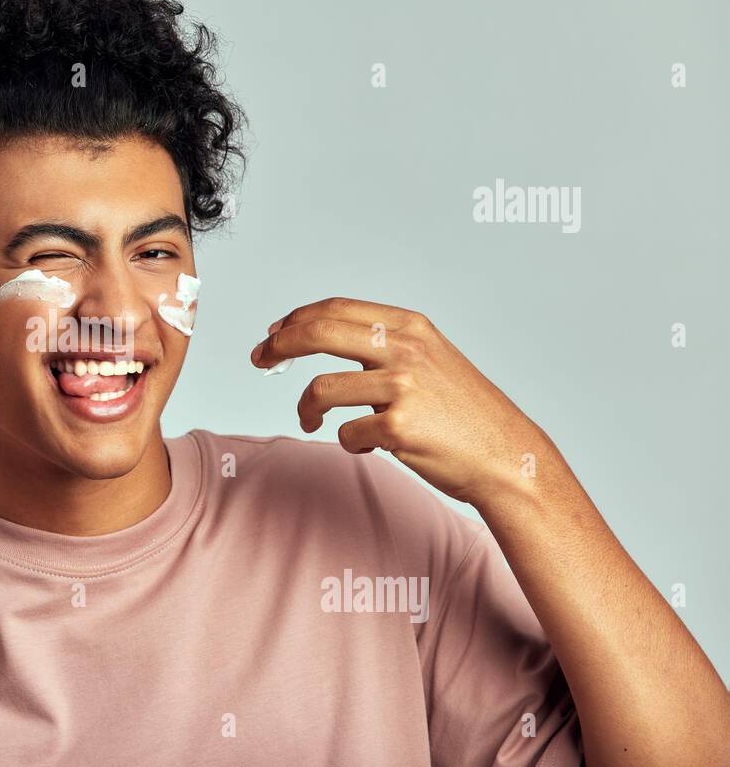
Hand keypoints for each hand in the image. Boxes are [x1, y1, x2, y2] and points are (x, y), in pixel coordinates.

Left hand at [250, 297, 551, 505]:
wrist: (506, 457)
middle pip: (319, 333)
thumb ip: (383, 344)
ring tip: (309, 421)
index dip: (295, 320)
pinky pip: (346, 434)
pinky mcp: (398, 426)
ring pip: (321, 389)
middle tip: (260, 360)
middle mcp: (404, 349)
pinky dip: (349, 443)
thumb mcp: (430, 358)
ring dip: (306, 409)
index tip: (273, 335)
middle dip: (279, 346)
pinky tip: (368, 446)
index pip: (335, 309)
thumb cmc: (463, 413)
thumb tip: (321, 335)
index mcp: (409, 326)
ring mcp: (402, 386)